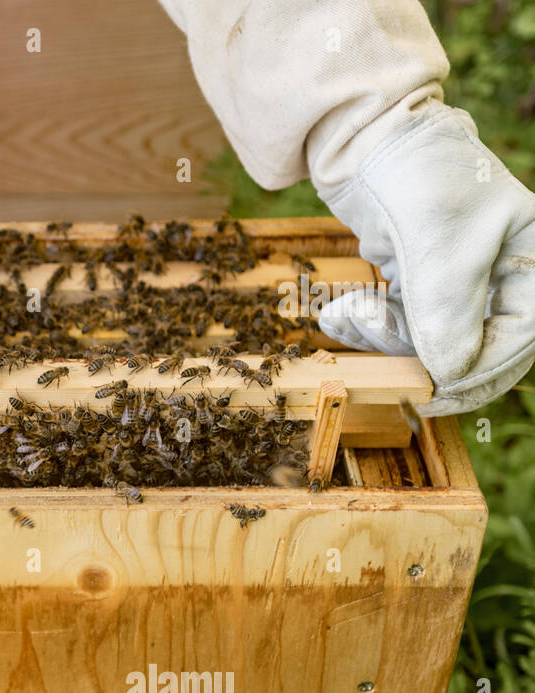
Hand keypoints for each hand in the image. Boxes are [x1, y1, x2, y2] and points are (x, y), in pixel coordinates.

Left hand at [318, 101, 534, 415]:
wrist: (363, 136)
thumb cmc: (418, 173)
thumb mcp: (438, 246)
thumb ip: (448, 313)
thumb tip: (452, 373)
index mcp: (530, 260)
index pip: (516, 340)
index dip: (475, 375)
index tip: (430, 394)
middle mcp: (500, 272)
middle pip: (473, 348)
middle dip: (423, 360)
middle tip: (386, 376)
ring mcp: (455, 276)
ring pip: (427, 341)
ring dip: (384, 339)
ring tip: (349, 315)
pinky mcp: (413, 277)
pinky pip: (397, 322)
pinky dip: (366, 323)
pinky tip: (338, 312)